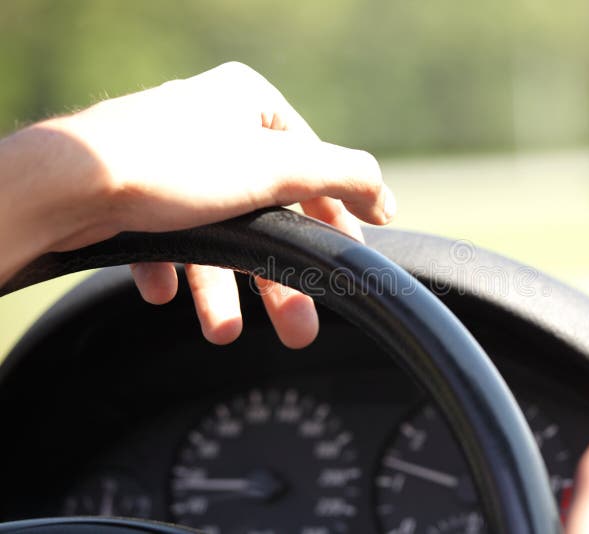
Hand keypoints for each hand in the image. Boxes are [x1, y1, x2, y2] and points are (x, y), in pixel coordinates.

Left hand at [41, 62, 395, 346]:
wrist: (69, 186)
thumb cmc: (173, 165)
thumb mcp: (280, 167)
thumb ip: (344, 176)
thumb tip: (384, 196)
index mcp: (249, 104)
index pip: (313, 165)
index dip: (337, 216)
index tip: (353, 256)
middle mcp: (211, 126)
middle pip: (266, 212)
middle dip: (278, 276)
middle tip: (299, 321)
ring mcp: (171, 158)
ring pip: (217, 233)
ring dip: (224, 287)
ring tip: (226, 329)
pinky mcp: (135, 190)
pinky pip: (168, 236)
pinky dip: (175, 269)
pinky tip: (168, 290)